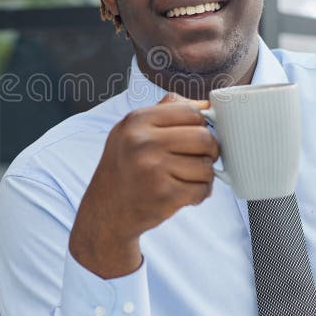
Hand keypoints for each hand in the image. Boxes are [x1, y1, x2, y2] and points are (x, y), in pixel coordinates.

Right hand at [69, 93, 217, 278]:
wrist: (106, 210)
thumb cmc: (124, 167)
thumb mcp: (132, 130)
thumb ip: (166, 112)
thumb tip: (206, 104)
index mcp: (137, 121)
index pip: (191, 112)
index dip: (200, 125)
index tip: (195, 136)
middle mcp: (143, 142)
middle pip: (204, 137)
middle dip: (209, 150)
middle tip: (199, 159)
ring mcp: (153, 169)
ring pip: (206, 166)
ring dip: (203, 176)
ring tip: (186, 178)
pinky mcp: (164, 195)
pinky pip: (202, 190)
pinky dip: (199, 194)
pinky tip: (183, 194)